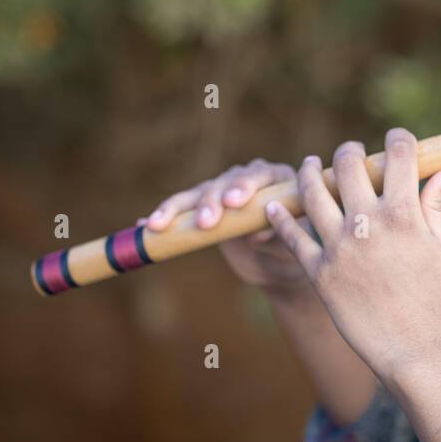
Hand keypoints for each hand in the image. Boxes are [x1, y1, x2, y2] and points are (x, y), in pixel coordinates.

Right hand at [139, 159, 315, 302]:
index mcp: (276, 179)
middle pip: (224, 183)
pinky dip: (164, 217)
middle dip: (212, 201)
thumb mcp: (294, 246)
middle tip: (206, 222)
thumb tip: (257, 232)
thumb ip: (281, 236)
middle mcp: (247, 179)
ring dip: (178, 208)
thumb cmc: (295, 251)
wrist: (278, 265)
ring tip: (159, 223)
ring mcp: (222, 191)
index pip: (259, 175)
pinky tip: (145, 226)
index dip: (245, 186)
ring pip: (197, 194)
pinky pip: (181, 211)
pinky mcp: (204, 208)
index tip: (234, 202)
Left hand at [262, 129, 440, 384]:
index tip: (397, 140)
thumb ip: (439, 206)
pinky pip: (293, 238)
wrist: (412, 349)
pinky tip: (276, 206)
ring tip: (310, 165)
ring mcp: (339, 248)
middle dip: (351, 151)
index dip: (398, 139)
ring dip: (310, 172)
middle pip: (349, 165)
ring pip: (313, 194)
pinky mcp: (319, 272)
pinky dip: (281, 218)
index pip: (398, 156)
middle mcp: (367, 224)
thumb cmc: (437, 299)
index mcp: (403, 214)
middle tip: (351, 152)